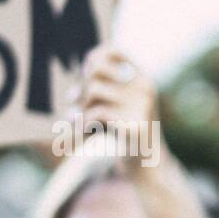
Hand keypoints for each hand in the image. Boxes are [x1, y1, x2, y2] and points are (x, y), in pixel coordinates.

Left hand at [70, 46, 160, 171]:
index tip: (87, 76)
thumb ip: (97, 96)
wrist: (148, 166)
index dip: (93, 58)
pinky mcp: (135, 125)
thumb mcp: (115, 109)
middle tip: (80, 104)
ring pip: (94, 91)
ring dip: (82, 107)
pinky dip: (84, 123)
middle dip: (82, 87)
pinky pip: (96, 113)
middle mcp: (145, 89)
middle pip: (96, 71)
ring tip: (82, 121)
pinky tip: (85, 131)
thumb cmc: (127, 136)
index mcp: (143, 81)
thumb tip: (70, 96)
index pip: (113, 51)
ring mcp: (142, 106)